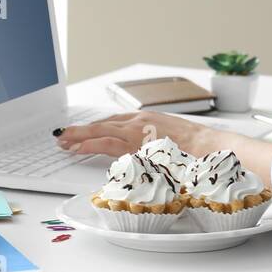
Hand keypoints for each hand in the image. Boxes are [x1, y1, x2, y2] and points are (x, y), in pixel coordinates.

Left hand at [55, 111, 220, 158]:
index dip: (95, 127)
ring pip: (101, 131)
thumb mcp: (170, 139)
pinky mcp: (135, 144)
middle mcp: (139, 121)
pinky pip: (108, 144)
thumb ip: (153, 141)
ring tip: (63, 142)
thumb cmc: (195, 148)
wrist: (208, 147)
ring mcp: (136, 132)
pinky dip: (91, 144)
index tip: (82, 132)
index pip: (114, 122)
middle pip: (103, 124)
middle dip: (81, 130)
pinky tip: (78, 148)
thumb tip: (144, 153)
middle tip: (63, 135)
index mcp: (146, 119)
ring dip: (80, 136)